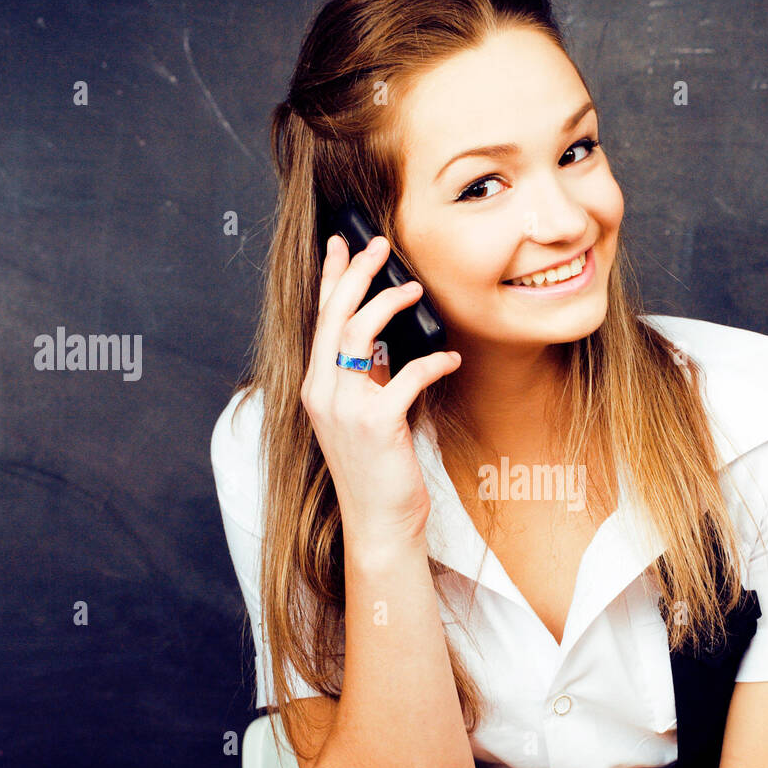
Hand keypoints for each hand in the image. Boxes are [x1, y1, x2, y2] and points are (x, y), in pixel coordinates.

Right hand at [300, 233, 461, 546]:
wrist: (379, 523)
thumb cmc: (378, 472)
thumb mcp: (366, 417)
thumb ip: (369, 380)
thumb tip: (387, 342)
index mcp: (317, 389)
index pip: (320, 321)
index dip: (330, 279)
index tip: (342, 244)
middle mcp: (322, 394)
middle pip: (334, 317)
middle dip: (357, 273)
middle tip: (381, 246)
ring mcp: (345, 408)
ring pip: (358, 334)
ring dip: (388, 304)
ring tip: (414, 290)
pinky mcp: (377, 423)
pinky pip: (407, 375)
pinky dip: (432, 361)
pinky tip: (449, 358)